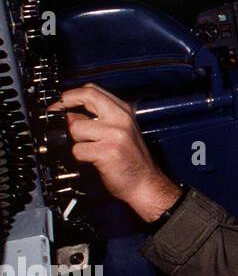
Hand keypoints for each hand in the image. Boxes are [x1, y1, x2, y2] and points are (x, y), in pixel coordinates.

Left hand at [50, 84, 180, 222]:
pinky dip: (80, 158)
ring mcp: (116, 134)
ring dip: (74, 141)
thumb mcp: (118, 133)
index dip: (71, 95)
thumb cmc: (131, 162)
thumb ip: (97, 120)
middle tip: (54, 115)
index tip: (60, 103)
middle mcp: (121, 119)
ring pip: (76, 128)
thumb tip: (68, 115)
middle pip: (86, 96)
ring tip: (88, 150)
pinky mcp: (108, 151)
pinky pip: (78, 150)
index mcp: (124, 112)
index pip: (93, 91)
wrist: (145, 184)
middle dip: (64, 104)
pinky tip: (92, 161)